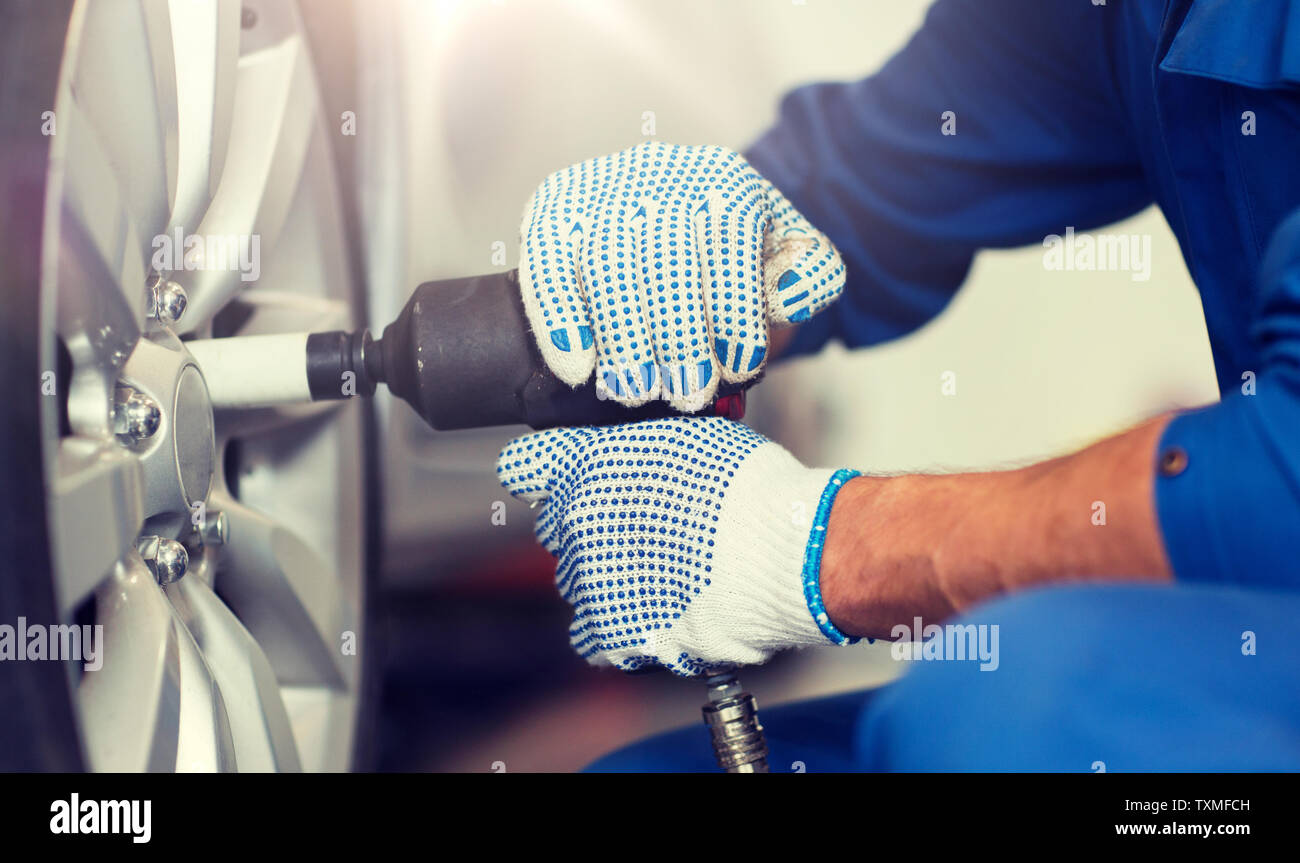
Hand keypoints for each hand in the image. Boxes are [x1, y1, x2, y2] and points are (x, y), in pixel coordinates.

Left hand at [495, 416, 855, 675]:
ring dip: (604, 574)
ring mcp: (593, 583)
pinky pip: (591, 636)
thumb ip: (637, 441)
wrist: (787, 553)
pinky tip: (647, 608)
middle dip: (591, 522)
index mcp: (585, 467)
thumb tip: (625, 448)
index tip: (562, 473)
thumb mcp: (688, 432)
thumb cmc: (751, 487)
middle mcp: (576, 525)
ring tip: (661, 569)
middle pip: (557, 525)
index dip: (548, 467)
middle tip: (644, 523)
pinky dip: (613, 624)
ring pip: (575, 579)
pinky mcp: (618, 632)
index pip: (526, 466)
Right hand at [518, 142, 845, 411]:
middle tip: (686, 395)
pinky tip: (577, 371)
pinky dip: (558, 321)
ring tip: (635, 393)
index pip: (728, 236)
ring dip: (620, 337)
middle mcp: (658, 174)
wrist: (675, 233)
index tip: (738, 371)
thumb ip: (808, 278)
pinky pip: (546, 265)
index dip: (733, 308)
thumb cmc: (737, 264)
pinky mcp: (551, 213)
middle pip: (662, 254)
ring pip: (604, 263)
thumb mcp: (786, 263)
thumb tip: (790, 297)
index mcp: (724, 180)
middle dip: (676, 334)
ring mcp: (599, 191)